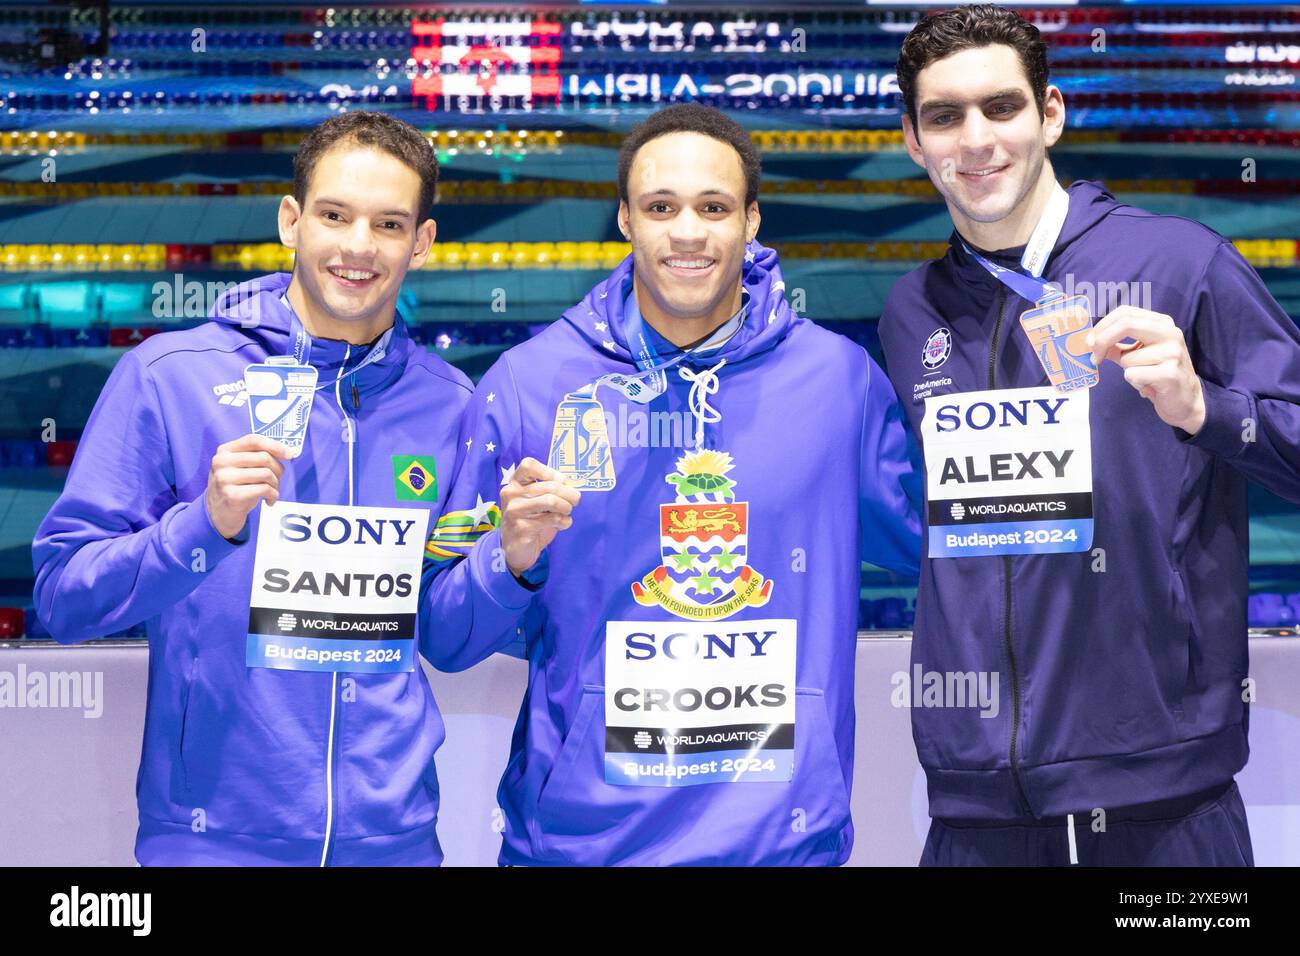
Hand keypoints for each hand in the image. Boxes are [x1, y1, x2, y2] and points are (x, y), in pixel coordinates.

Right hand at [205, 434, 290, 538]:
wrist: (218, 514)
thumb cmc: (236, 487)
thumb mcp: (241, 467)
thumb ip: (257, 456)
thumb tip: (288, 452)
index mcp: (224, 451)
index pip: (254, 440)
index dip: (275, 445)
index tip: (290, 454)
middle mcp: (222, 462)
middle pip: (263, 457)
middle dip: (278, 469)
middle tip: (278, 480)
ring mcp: (225, 479)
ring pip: (266, 473)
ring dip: (276, 484)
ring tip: (272, 492)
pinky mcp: (232, 495)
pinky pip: (264, 489)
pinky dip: (273, 495)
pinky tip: (269, 500)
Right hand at [499, 457, 580, 577]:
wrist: (516, 548)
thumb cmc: (531, 520)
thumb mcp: (536, 500)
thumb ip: (548, 489)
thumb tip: (571, 483)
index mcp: (514, 483)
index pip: (528, 465)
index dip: (549, 471)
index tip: (561, 481)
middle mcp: (511, 494)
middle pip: (549, 486)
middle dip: (569, 493)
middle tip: (575, 500)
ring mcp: (514, 511)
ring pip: (551, 501)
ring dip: (567, 507)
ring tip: (568, 511)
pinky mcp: (522, 528)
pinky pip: (553, 519)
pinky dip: (564, 521)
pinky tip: (563, 523)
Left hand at [1087, 305, 1205, 434]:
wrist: (1185, 399)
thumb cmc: (1157, 373)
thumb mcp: (1135, 354)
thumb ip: (1115, 345)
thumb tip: (1089, 341)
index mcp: (1161, 323)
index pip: (1125, 312)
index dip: (1102, 326)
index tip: (1089, 342)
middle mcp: (1170, 333)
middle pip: (1126, 324)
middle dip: (1102, 340)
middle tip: (1093, 357)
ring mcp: (1173, 352)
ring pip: (1127, 358)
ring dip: (1127, 371)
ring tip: (1143, 376)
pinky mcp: (1170, 374)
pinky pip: (1133, 375)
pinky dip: (1134, 382)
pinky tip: (1149, 386)